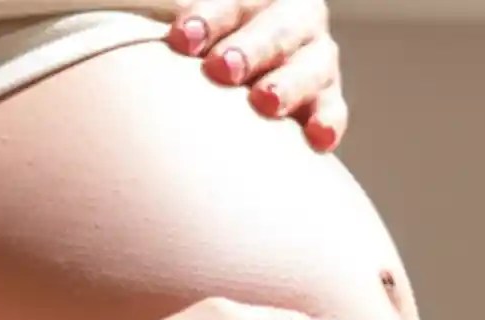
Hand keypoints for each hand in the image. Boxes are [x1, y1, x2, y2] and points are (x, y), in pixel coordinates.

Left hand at [166, 0, 346, 151]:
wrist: (237, 74)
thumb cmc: (201, 48)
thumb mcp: (195, 30)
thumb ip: (186, 28)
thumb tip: (150, 31)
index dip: (210, 17)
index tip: (182, 39)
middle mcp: (294, 17)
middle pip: (278, 29)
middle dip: (250, 48)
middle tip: (222, 68)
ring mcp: (315, 58)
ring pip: (311, 67)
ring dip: (287, 84)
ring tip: (264, 102)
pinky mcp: (327, 99)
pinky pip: (333, 110)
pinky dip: (327, 122)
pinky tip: (317, 138)